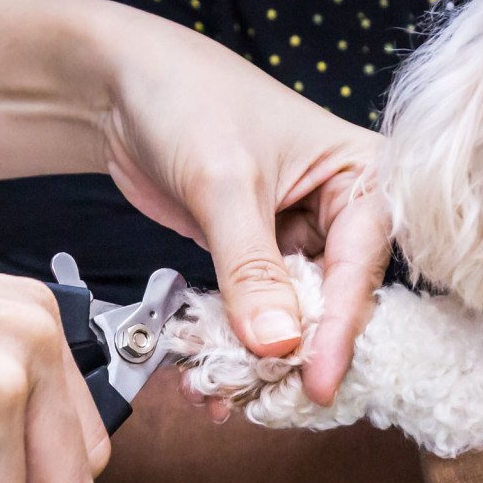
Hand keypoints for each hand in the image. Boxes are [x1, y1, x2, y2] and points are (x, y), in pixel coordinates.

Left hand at [88, 9, 389, 404]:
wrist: (119, 82)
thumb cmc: (186, 99)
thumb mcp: (223, 184)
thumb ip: (251, 268)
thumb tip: (279, 344)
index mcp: (364, 174)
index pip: (361, 266)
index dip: (339, 330)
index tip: (319, 383)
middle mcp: (343, 211)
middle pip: (337, 302)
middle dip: (298, 353)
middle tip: (268, 400)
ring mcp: (300, 237)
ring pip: (295, 317)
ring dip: (260, 360)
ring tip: (223, 393)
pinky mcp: (260, 257)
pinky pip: (258, 314)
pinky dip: (233, 346)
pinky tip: (206, 376)